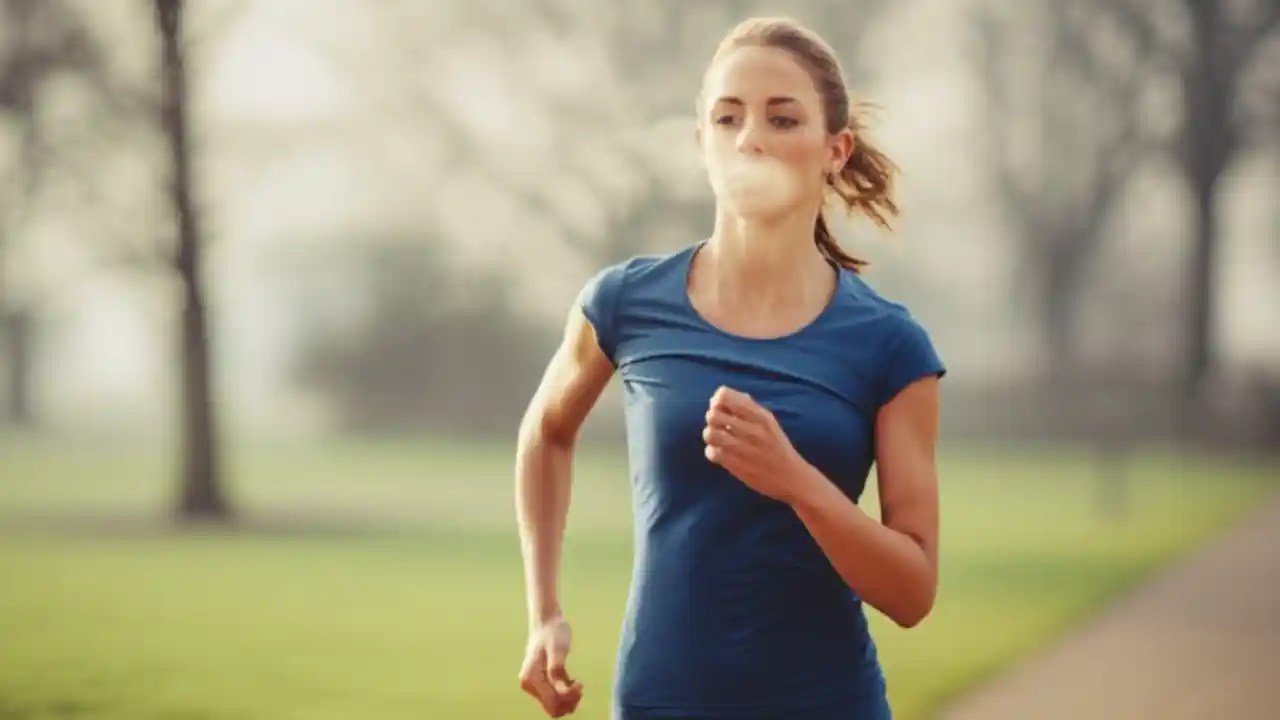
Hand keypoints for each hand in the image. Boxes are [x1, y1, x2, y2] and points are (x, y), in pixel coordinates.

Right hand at [518, 615, 583, 716]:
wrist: (547, 622)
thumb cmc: (553, 632)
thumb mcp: (557, 649)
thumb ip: (556, 670)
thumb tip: (560, 690)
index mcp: (531, 678)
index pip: (552, 701)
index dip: (568, 697)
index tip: (580, 683)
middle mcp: (529, 685)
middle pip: (552, 708)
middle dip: (569, 701)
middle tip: (580, 685)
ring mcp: (534, 685)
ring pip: (554, 705)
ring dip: (568, 699)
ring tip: (578, 684)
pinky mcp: (541, 683)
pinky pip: (554, 697)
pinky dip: (566, 694)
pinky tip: (573, 681)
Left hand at [702, 385, 813, 504]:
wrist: (792, 478)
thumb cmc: (778, 447)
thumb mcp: (769, 422)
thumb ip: (749, 407)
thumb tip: (722, 395)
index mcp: (760, 416)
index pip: (724, 396)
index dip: (718, 401)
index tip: (722, 408)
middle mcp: (752, 430)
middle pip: (713, 414)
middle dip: (712, 418)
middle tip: (719, 425)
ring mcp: (743, 449)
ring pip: (710, 434)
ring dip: (710, 435)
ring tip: (718, 439)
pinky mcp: (737, 466)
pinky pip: (712, 453)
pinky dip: (712, 451)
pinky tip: (720, 453)